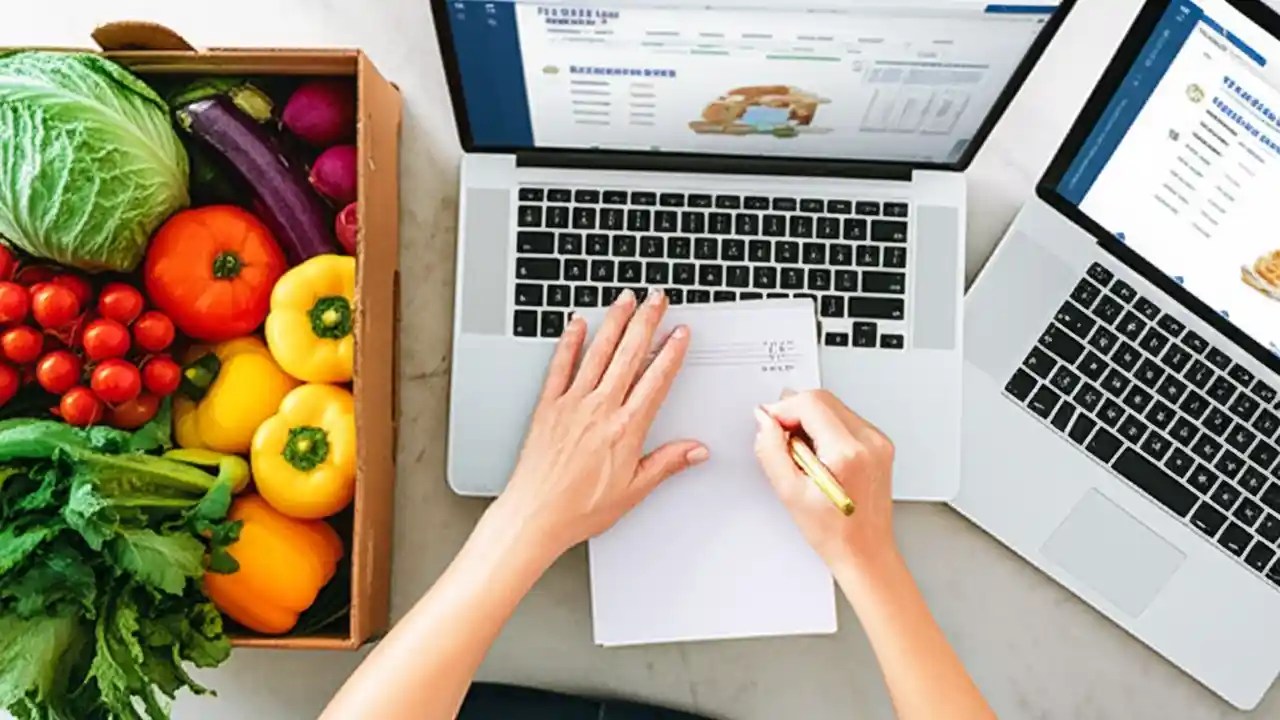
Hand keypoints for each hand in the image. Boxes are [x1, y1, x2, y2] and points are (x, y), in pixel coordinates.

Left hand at [493, 288, 708, 558]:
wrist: (536, 514)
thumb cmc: (580, 508)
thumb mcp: (634, 489)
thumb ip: (667, 463)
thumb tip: (695, 450)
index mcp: (626, 429)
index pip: (656, 380)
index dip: (671, 352)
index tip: (680, 333)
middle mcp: (600, 409)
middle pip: (629, 354)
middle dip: (646, 322)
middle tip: (658, 299)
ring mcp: (572, 403)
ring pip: (598, 352)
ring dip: (614, 321)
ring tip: (625, 299)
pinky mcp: (548, 406)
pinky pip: (560, 366)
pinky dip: (570, 342)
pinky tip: (577, 323)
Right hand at [753, 390, 895, 571]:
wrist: (865, 551)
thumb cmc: (833, 532)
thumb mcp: (789, 493)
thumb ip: (771, 450)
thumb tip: (765, 420)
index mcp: (847, 452)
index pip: (810, 403)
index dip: (783, 410)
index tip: (770, 425)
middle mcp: (869, 441)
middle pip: (823, 399)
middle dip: (795, 412)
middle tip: (783, 440)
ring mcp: (878, 441)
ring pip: (834, 407)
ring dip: (810, 420)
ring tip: (802, 454)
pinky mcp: (879, 444)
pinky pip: (845, 419)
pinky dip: (825, 429)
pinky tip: (819, 455)